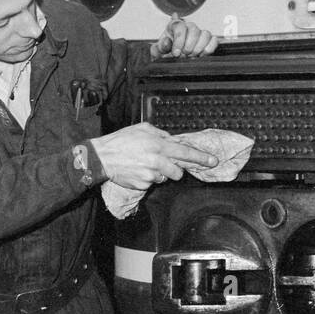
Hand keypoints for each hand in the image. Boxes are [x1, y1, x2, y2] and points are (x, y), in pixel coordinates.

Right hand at [90, 124, 217, 190]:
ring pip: (165, 178)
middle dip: (175, 169)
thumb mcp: (142, 129)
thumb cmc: (120, 141)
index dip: (201, 158)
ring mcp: (150, 174)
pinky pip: (152, 183)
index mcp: (158, 145)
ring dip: (160, 173)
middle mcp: (157, 161)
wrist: (101, 157)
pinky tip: (138, 170)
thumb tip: (172, 140)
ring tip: (145, 165)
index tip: (212, 162)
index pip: (186, 153)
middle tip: (162, 163)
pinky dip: (148, 178)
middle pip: (178, 172)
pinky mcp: (143, 184)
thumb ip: (160, 134)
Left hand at [151, 18, 217, 59]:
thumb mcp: (158, 51)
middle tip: (184, 55)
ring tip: (192, 56)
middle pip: (194, 29)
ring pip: (205, 34)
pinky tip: (201, 55)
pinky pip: (214, 40)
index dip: (179, 40)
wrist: (173, 60)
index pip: (180, 26)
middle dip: (189, 45)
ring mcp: (199, 33)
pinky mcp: (208, 41)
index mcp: (174, 26)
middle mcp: (188, 27)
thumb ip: (160, 47)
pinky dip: (209, 48)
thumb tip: (167, 42)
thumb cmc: (166, 54)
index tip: (176, 53)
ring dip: (199, 47)